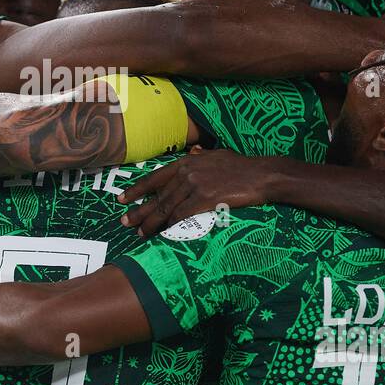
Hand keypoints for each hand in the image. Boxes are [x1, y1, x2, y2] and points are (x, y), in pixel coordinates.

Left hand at [116, 148, 281, 236]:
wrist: (262, 174)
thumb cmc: (242, 165)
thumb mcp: (218, 154)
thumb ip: (203, 154)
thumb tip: (195, 151)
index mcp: (187, 162)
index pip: (154, 177)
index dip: (137, 189)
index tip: (122, 199)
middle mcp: (187, 172)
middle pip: (157, 196)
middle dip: (139, 211)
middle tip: (124, 223)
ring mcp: (195, 185)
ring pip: (166, 208)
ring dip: (151, 223)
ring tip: (140, 234)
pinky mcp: (206, 199)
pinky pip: (182, 215)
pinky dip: (170, 225)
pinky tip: (163, 234)